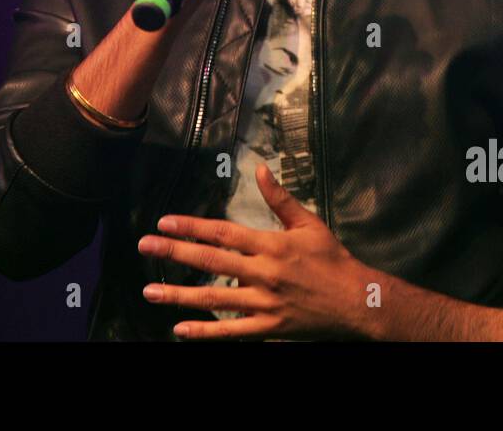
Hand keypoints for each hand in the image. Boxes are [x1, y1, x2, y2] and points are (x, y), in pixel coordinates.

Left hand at [137, 162, 379, 339]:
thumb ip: (280, 198)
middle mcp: (263, 273)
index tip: (165, 222)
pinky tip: (179, 330)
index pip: (222, 233)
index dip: (191, 227)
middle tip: (145, 246)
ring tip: (150, 292)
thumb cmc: (332, 260)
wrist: (357, 302)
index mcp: (271, 245)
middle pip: (210, 262)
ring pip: (214, 299)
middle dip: (174, 253)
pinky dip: (204, 333)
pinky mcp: (268, 328)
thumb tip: (260, 169)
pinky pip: (231, 332)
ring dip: (179, 295)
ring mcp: (264, 304)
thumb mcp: (309, 223)